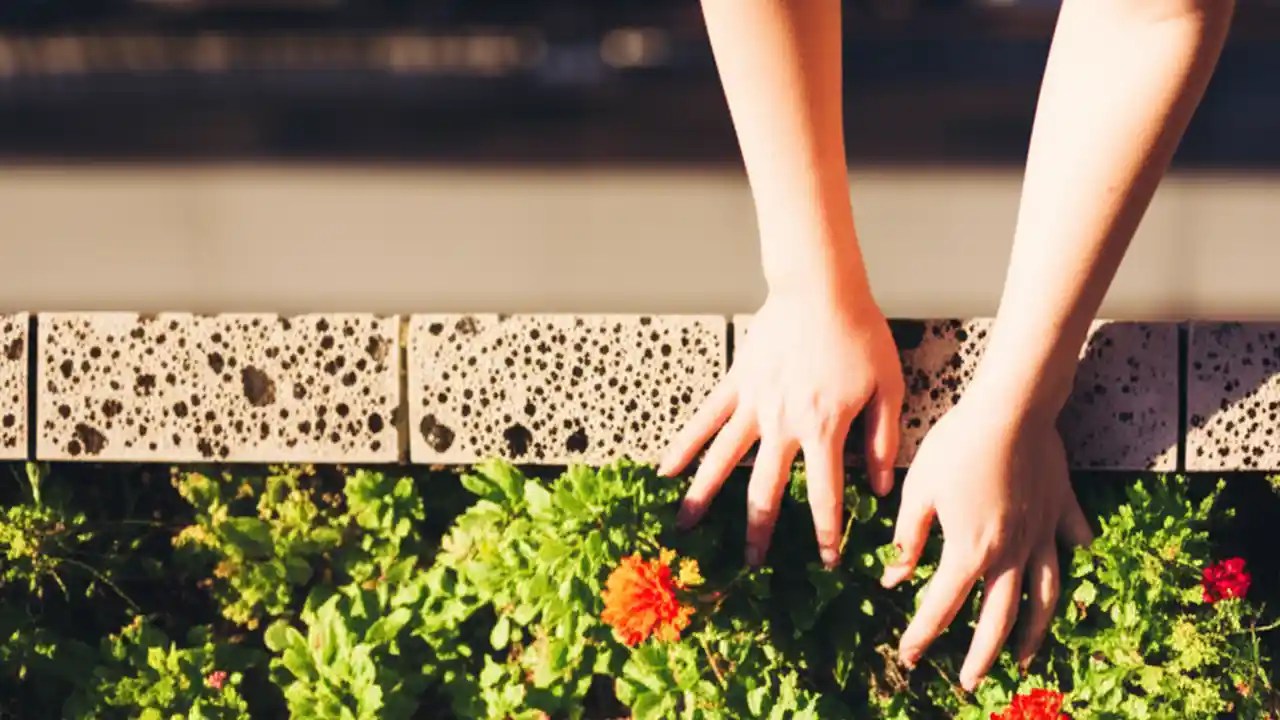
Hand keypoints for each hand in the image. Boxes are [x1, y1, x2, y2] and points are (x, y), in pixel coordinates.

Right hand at [659, 286, 904, 568]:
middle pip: (764, 491)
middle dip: (758, 532)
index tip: (826, 562)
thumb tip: (885, 485)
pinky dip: (684, 444)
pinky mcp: (736, 383)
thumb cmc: (860, 334)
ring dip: (703, 497)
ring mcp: (753, 404)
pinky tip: (666, 469)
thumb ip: (885, 439)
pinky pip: (705, 419)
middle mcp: (783, 424)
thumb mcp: (888, 387)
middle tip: (749, 566)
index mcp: (824, 429)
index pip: (824, 495)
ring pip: (722, 461)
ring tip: (686, 527)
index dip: (825, 533)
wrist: (820, 288)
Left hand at [881, 392, 1092, 690]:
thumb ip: (907, 539)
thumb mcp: (919, 492)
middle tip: (968, 682)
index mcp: (969, 551)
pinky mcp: (1060, 509)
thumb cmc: (957, 446)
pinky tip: (1077, 575)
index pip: (942, 606)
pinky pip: (1072, 542)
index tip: (906, 656)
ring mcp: (1041, 534)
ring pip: (1043, 595)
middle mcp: (1011, 553)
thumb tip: (893, 577)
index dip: (921, 634)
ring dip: (1033, 632)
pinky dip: (1076, 561)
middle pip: (998, 617)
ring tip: (1024, 658)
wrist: (1010, 408)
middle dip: (982, 655)